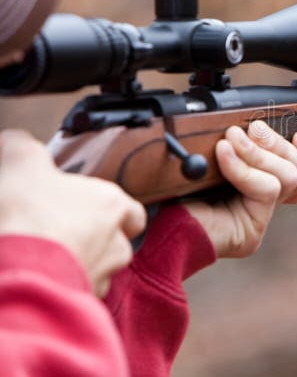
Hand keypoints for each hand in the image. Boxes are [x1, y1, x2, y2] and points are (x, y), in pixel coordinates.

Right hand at [0, 130, 146, 296]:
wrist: (20, 270)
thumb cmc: (29, 213)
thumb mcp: (21, 163)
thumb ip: (24, 149)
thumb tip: (17, 141)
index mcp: (111, 205)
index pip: (132, 212)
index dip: (117, 213)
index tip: (96, 212)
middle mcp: (115, 244)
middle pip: (116, 245)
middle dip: (95, 243)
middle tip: (64, 237)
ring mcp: (99, 277)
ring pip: (98, 274)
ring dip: (79, 268)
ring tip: (48, 260)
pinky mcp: (79, 303)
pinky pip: (75, 296)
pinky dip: (61, 289)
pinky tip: (39, 279)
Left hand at [184, 121, 296, 257]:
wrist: (149, 220)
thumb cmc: (172, 186)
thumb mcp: (215, 155)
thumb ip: (240, 144)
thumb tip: (256, 125)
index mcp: (260, 188)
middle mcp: (264, 207)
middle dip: (278, 144)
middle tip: (250, 129)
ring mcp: (258, 221)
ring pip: (288, 178)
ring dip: (259, 153)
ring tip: (231, 140)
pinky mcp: (250, 232)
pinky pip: (266, 190)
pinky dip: (243, 167)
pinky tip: (222, 154)